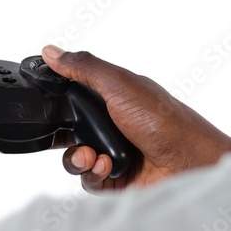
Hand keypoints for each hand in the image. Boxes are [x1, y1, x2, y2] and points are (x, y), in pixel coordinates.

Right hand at [43, 45, 230, 193]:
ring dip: (78, 158)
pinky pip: (88, 179)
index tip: (43, 106)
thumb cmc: (161, 118)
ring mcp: (113, 152)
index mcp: (112, 96)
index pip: (74, 97)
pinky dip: (92, 174)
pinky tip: (105, 166)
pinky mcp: (115, 178)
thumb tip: (51, 51)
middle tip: (64, 136)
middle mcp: (111, 123)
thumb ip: (83, 67)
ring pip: (76, 157)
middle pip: (70, 130)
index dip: (57, 102)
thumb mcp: (118, 83)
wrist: (187, 162)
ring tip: (92, 156)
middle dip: (61, 136)